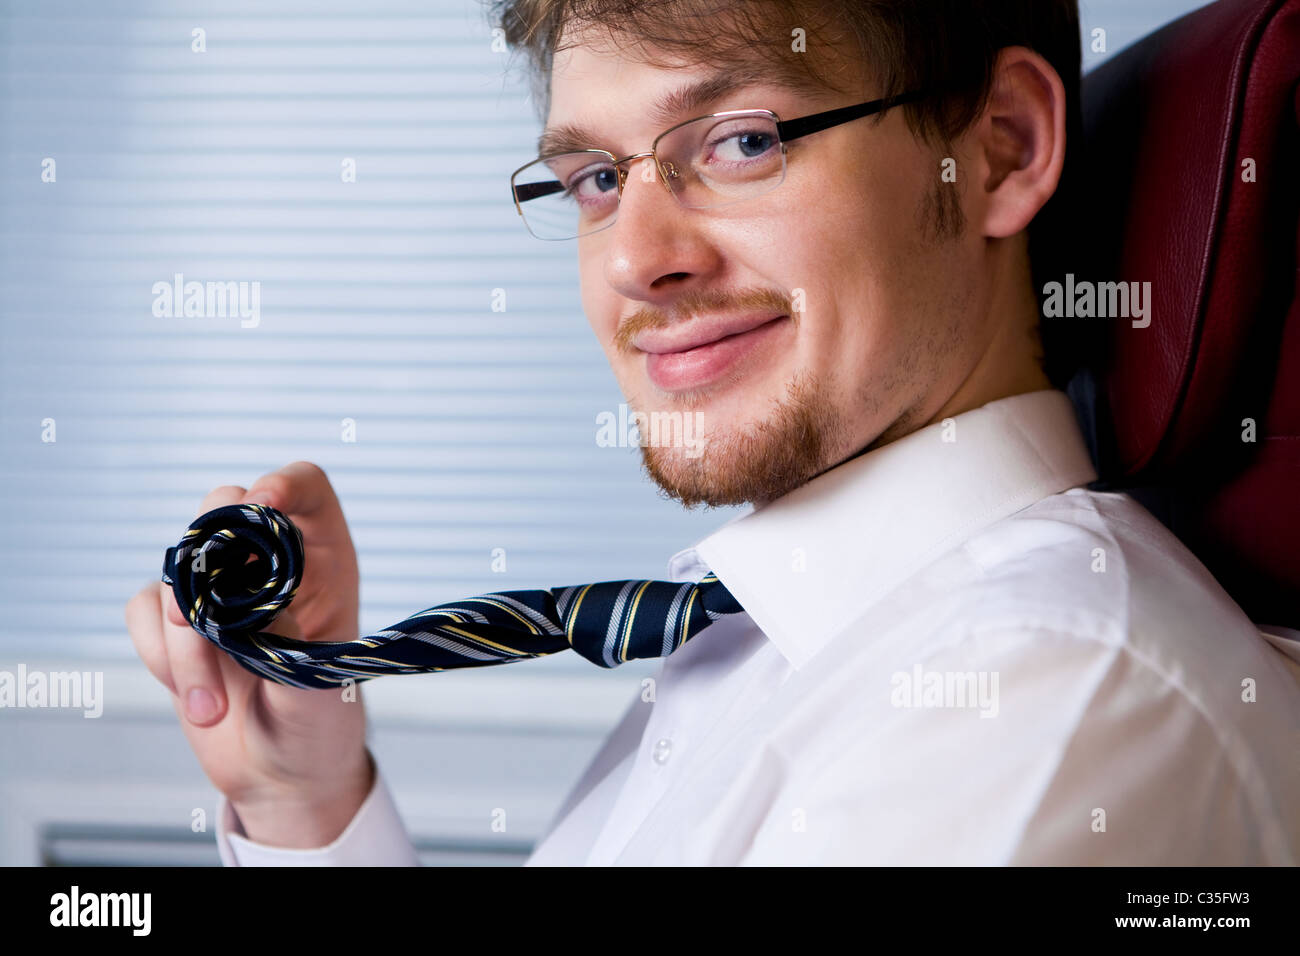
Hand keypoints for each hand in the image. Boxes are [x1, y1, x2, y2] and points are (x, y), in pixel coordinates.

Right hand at [125, 461, 371, 846]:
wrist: (280, 774)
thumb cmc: (317, 726)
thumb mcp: (321, 693)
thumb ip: (294, 651)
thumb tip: (259, 615)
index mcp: (323, 562)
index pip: (306, 489)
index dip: (285, 483)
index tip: (265, 502)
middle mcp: (268, 562)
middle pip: (224, 504)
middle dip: (205, 557)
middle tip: (200, 619)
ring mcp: (217, 587)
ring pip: (176, 570)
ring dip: (185, 645)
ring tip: (213, 706)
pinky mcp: (175, 620)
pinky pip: (143, 610)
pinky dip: (159, 657)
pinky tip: (196, 698)